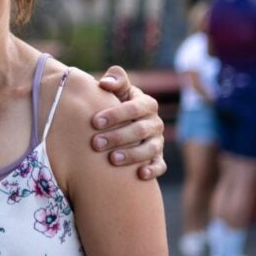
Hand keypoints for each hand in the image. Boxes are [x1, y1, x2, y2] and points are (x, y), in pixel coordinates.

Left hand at [94, 66, 166, 180]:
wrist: (119, 124)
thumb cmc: (114, 104)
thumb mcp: (116, 90)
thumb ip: (114, 81)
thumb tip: (105, 84)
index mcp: (146, 103)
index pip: (134, 108)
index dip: (115, 114)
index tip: (95, 122)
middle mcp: (155, 122)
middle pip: (140, 130)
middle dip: (118, 137)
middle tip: (96, 143)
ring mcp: (158, 141)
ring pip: (150, 149)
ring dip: (132, 155)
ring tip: (112, 159)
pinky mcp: (158, 158)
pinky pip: (160, 165)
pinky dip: (153, 170)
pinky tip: (140, 174)